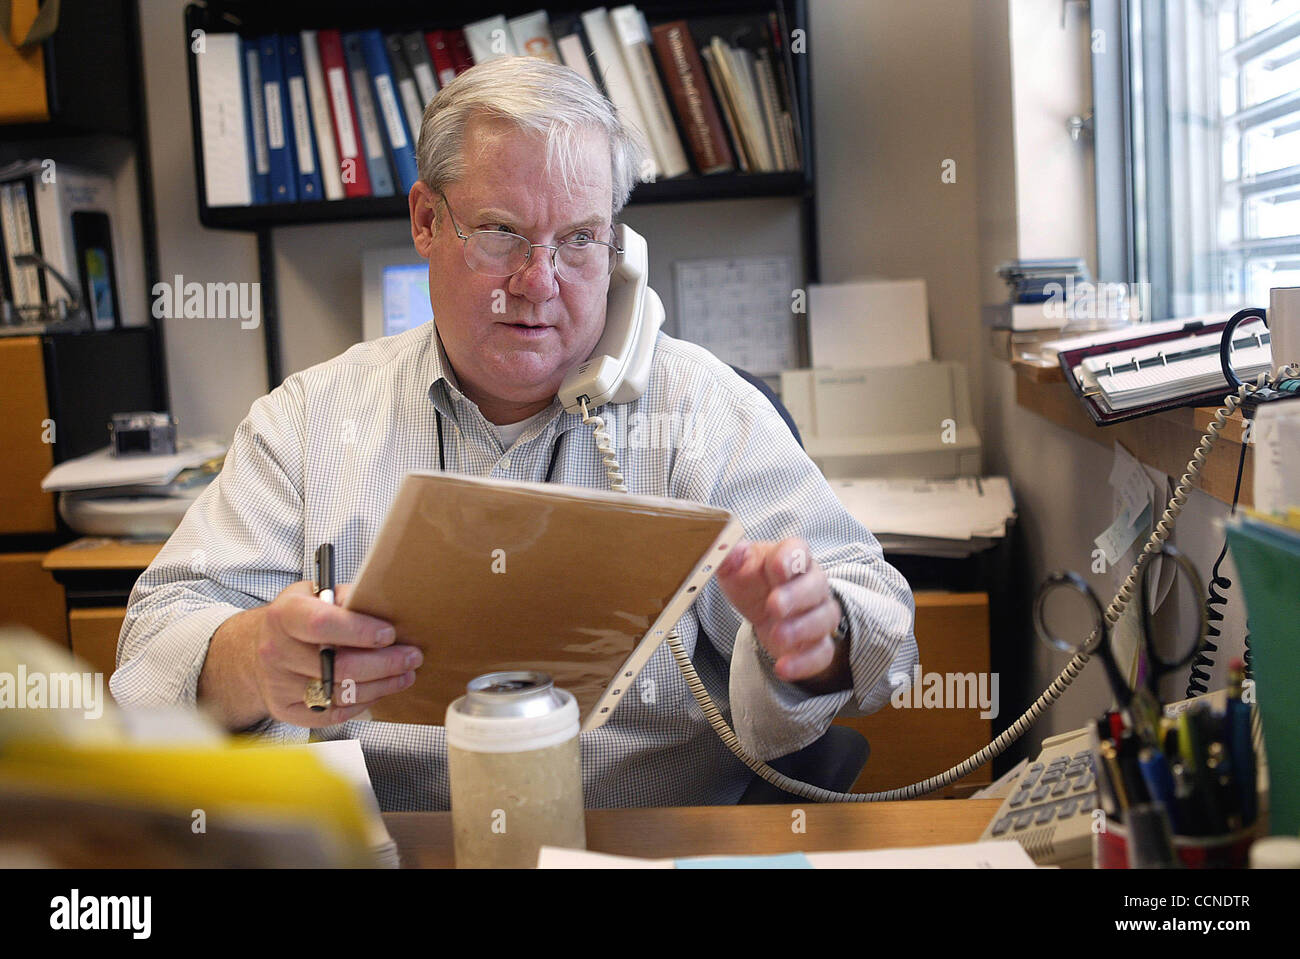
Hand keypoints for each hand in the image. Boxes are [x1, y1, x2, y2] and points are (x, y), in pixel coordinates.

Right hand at [246, 581, 421, 726]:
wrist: (255, 652)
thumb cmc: (297, 620)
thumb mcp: (315, 595)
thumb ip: (347, 599)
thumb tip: (387, 610)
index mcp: (284, 616)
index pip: (322, 624)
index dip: (360, 630)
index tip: (389, 634)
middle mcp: (276, 651)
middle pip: (339, 665)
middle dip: (384, 663)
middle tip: (412, 657)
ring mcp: (279, 685)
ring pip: (341, 693)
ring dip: (381, 685)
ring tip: (405, 674)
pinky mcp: (285, 711)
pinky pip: (333, 714)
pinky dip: (362, 703)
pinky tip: (378, 690)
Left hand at [716, 538, 847, 689]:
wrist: (764, 610)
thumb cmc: (754, 583)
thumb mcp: (735, 569)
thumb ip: (728, 558)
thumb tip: (721, 550)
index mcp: (791, 558)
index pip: (798, 551)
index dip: (790, 558)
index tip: (776, 568)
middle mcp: (811, 584)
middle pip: (817, 585)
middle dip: (796, 596)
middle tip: (773, 606)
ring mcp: (817, 614)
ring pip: (824, 618)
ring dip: (801, 629)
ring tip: (776, 636)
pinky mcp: (816, 643)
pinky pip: (822, 653)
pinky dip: (804, 663)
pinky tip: (783, 667)